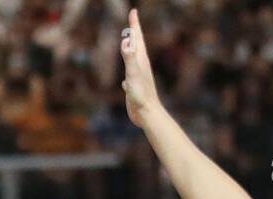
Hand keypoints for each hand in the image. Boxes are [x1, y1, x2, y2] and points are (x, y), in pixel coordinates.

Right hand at [120, 8, 160, 127]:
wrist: (147, 113)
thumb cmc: (141, 94)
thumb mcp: (133, 73)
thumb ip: (129, 57)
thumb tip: (126, 40)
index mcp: (140, 60)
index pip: (136, 38)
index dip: (134, 25)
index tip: (133, 11)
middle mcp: (140, 66)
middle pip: (137, 45)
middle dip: (134, 32)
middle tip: (132, 20)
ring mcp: (138, 77)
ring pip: (133, 59)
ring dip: (130, 50)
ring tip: (129, 45)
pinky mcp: (135, 88)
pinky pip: (130, 77)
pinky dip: (127, 74)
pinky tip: (125, 80)